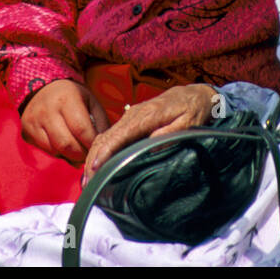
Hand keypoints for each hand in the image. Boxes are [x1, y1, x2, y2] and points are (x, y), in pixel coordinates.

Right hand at [20, 79, 110, 164]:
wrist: (43, 88)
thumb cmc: (73, 96)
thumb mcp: (91, 102)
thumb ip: (100, 123)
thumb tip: (103, 147)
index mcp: (66, 99)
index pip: (81, 129)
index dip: (91, 144)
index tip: (98, 148)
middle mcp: (47, 110)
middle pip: (66, 144)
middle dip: (81, 154)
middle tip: (89, 154)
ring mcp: (34, 122)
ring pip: (55, 150)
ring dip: (70, 156)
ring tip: (78, 150)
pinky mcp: (27, 132)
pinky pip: (45, 150)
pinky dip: (58, 153)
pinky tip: (65, 147)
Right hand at [82, 84, 218, 184]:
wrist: (192, 95)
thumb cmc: (191, 110)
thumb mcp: (188, 122)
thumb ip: (170, 133)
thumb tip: (152, 144)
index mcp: (147, 115)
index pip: (120, 134)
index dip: (106, 151)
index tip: (96, 168)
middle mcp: (133, 114)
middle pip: (107, 136)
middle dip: (94, 158)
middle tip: (87, 183)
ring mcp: (129, 116)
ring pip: (105, 136)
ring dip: (94, 156)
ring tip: (88, 178)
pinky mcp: (129, 120)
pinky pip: (110, 135)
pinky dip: (100, 150)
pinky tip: (96, 165)